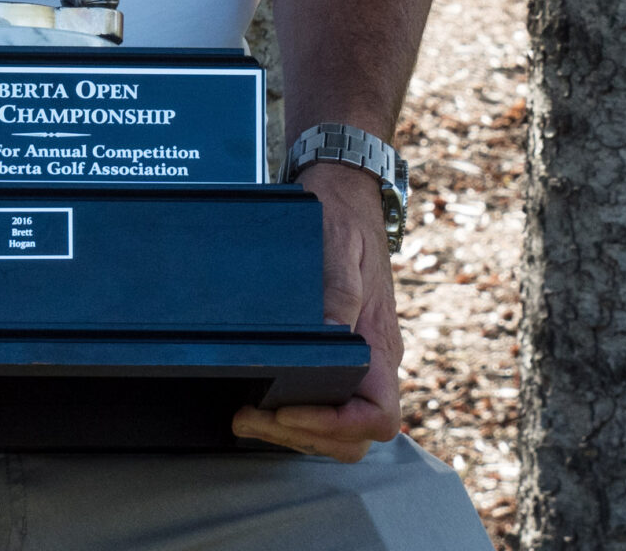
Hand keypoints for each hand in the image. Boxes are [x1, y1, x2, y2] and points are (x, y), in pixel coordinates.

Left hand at [232, 163, 401, 459]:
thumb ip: (337, 291)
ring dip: (291, 432)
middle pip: (353, 436)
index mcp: (380, 342)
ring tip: (245, 416)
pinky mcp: (340, 354)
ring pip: (336, 428)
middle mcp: (374, 360)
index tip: (290, 410)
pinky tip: (259, 403)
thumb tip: (329, 336)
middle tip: (253, 417)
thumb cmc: (343, 215)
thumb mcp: (339, 245)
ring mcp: (358, 360)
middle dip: (302, 436)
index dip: (336, 427)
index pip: (379, 417)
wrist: (347, 188)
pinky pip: (324, 402)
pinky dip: (292, 415)